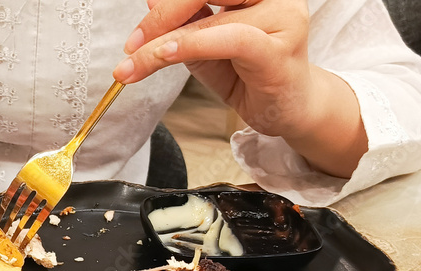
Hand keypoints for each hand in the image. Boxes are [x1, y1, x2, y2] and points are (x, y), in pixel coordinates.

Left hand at [113, 0, 366, 176]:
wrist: (288, 110)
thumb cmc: (251, 75)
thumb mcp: (207, 45)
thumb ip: (186, 23)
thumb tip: (151, 2)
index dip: (166, 4)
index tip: (136, 31)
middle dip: (161, 17)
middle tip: (132, 45)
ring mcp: (282, 20)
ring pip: (210, 20)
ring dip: (165, 43)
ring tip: (136, 63)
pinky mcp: (279, 51)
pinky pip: (230, 40)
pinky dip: (192, 45)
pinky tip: (165, 55)